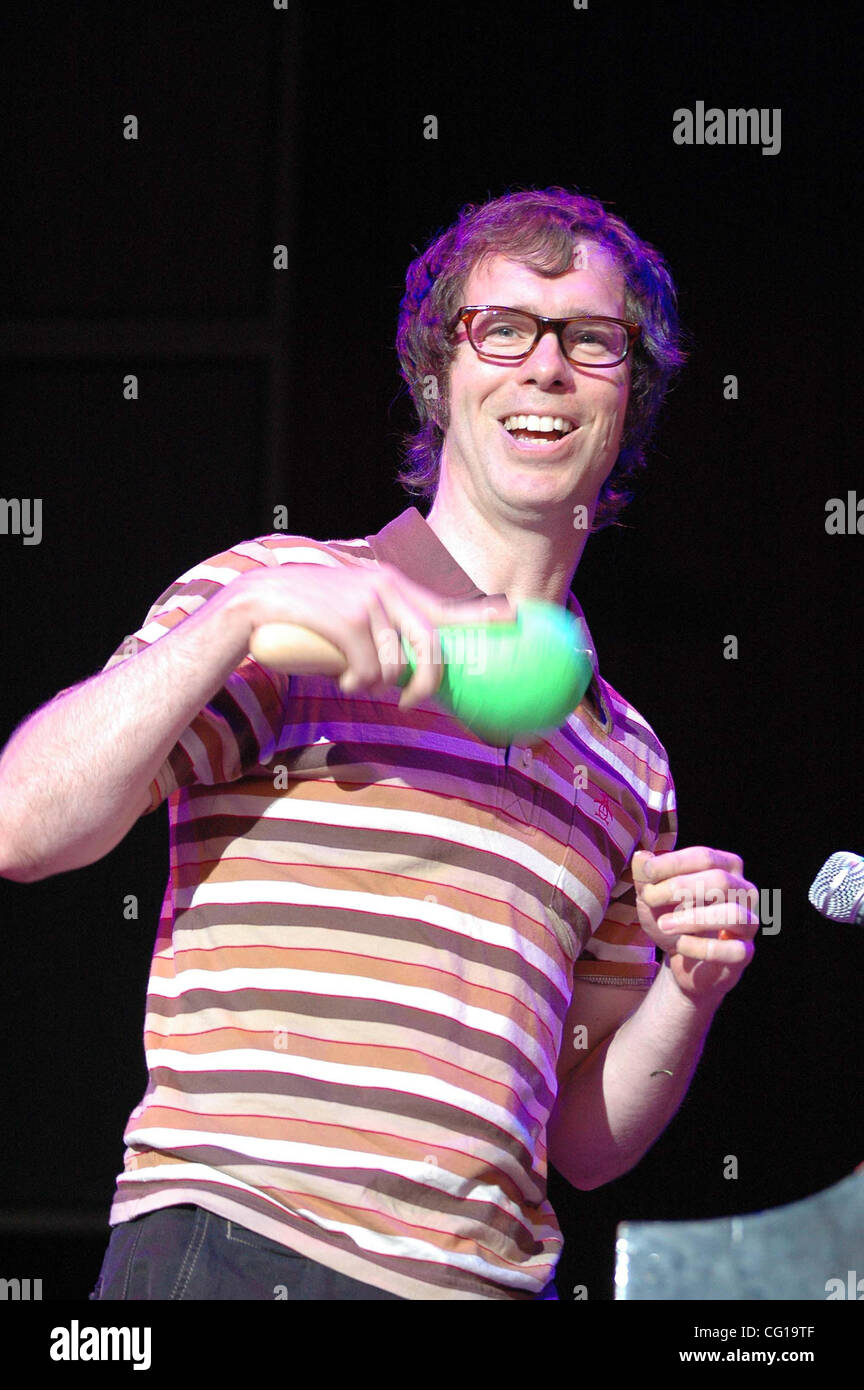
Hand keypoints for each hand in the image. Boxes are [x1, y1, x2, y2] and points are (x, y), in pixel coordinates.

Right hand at [223, 561, 514, 709]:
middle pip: (430, 646)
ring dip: (375, 683)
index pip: (447, 603)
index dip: (484, 613)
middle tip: (409, 703)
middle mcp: (387, 589)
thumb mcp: (351, 613)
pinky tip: (340, 677)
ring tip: (351, 676)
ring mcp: (367, 602)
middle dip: (426, 684)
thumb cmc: (306, 618)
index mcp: (393, 587)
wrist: (256, 602)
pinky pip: (367, 669)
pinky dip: (355, 683)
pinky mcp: (346, 620)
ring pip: (394, 665)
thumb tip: (408, 676)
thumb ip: (382, 632)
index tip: (516, 617)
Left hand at [631, 846, 757, 1002]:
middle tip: (649, 898)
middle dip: (680, 888)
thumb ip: (646, 877)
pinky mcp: (744, 953)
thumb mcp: (653, 897)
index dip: (673, 863)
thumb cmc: (672, 918)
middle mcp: (745, 891)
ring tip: (663, 923)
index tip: (646, 872)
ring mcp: (749, 922)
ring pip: (733, 914)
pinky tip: (680, 945)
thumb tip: (641, 856)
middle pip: (720, 880)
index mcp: (726, 867)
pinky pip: (733, 950)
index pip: (704, 857)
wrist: (684, 961)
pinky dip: (702, 948)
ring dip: (694, 918)